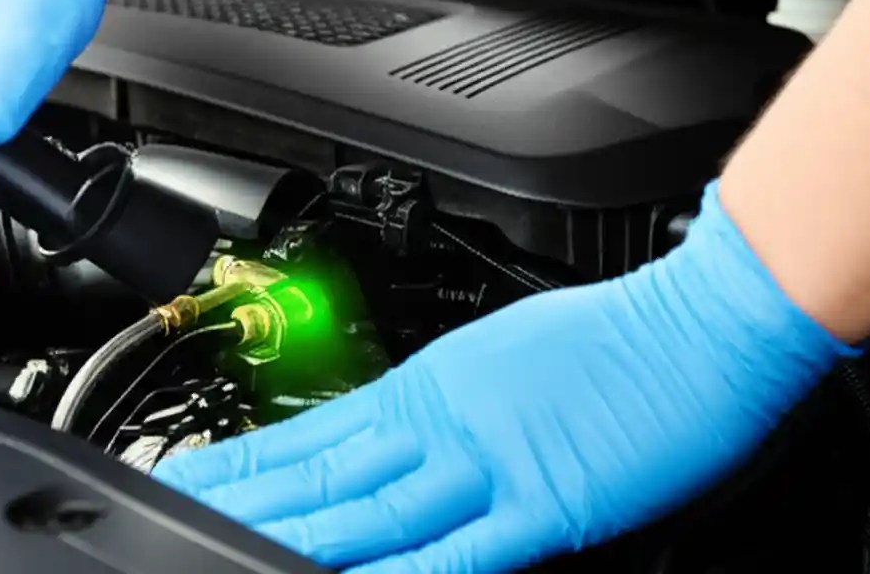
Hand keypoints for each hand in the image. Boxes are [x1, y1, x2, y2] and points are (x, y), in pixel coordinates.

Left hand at [152, 182, 855, 571]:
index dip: (245, 461)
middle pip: (321, 471)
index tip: (190, 474)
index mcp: (430, 388)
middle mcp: (441, 423)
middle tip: (171, 512)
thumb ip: (443, 403)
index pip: (313, 432)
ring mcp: (487, 463)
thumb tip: (399, 430)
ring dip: (292, 532)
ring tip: (219, 540)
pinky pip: (460, 550)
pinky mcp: (543, 501)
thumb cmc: (613, 339)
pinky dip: (400, 569)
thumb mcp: (501, 358)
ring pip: (368, 510)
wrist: (699, 320)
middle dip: (242, 499)